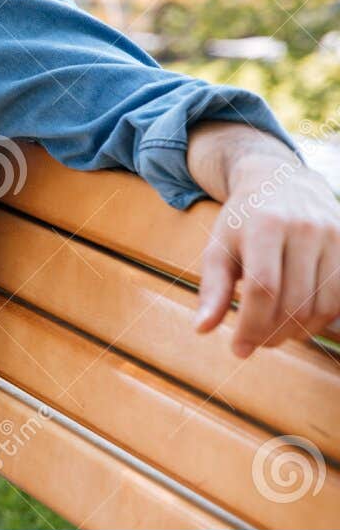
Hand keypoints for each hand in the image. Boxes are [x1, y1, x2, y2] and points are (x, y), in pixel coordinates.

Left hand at [195, 153, 339, 356]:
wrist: (279, 181)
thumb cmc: (242, 221)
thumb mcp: (219, 246)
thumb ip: (212, 287)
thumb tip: (202, 329)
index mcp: (265, 226)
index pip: (262, 288)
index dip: (251, 325)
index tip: (238, 348)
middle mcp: (304, 229)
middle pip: (294, 301)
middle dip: (272, 333)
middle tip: (255, 344)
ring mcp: (332, 236)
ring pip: (322, 305)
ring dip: (298, 332)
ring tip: (274, 335)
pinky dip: (320, 320)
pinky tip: (298, 323)